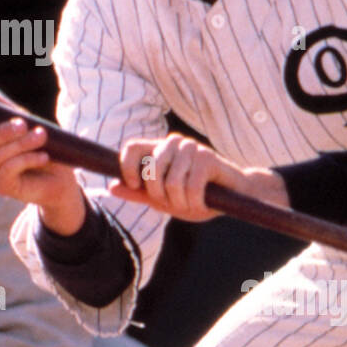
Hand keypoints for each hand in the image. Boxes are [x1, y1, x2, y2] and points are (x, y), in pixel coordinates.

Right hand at [0, 86, 86, 234]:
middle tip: (23, 124)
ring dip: (20, 144)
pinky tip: (43, 156)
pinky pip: (8, 170)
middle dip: (2, 133)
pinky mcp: (1, 188)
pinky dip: (27, 159)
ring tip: (40, 136)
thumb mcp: (18, 117)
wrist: (59, 173)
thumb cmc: (35, 142)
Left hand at [110, 134, 288, 222]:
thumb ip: (139, 193)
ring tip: (190, 203)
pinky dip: (194, 202)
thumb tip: (110, 187)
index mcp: (159, 150)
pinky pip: (190, 187)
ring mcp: (191, 148)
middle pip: (150, 169)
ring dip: (180, 202)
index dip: (127, 167)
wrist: (236, 197)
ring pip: (171, 182)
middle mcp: (173, 143)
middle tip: (174, 203)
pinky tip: (202, 203)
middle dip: (159, 195)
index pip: (131, 148)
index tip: (136, 186)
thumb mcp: (164, 199)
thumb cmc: (198, 197)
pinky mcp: (208, 158)